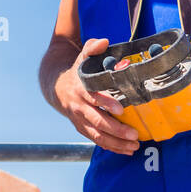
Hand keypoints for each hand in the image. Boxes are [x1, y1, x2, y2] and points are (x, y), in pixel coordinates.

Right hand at [54, 36, 140, 153]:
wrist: (57, 88)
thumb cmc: (77, 72)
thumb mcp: (82, 57)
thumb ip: (92, 48)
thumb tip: (104, 41)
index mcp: (80, 89)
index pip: (93, 97)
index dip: (106, 103)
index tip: (120, 109)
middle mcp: (79, 106)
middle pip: (97, 121)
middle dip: (116, 129)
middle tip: (134, 133)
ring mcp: (80, 120)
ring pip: (97, 135)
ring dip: (116, 142)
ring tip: (134, 145)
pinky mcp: (82, 128)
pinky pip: (96, 140)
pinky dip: (111, 147)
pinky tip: (126, 150)